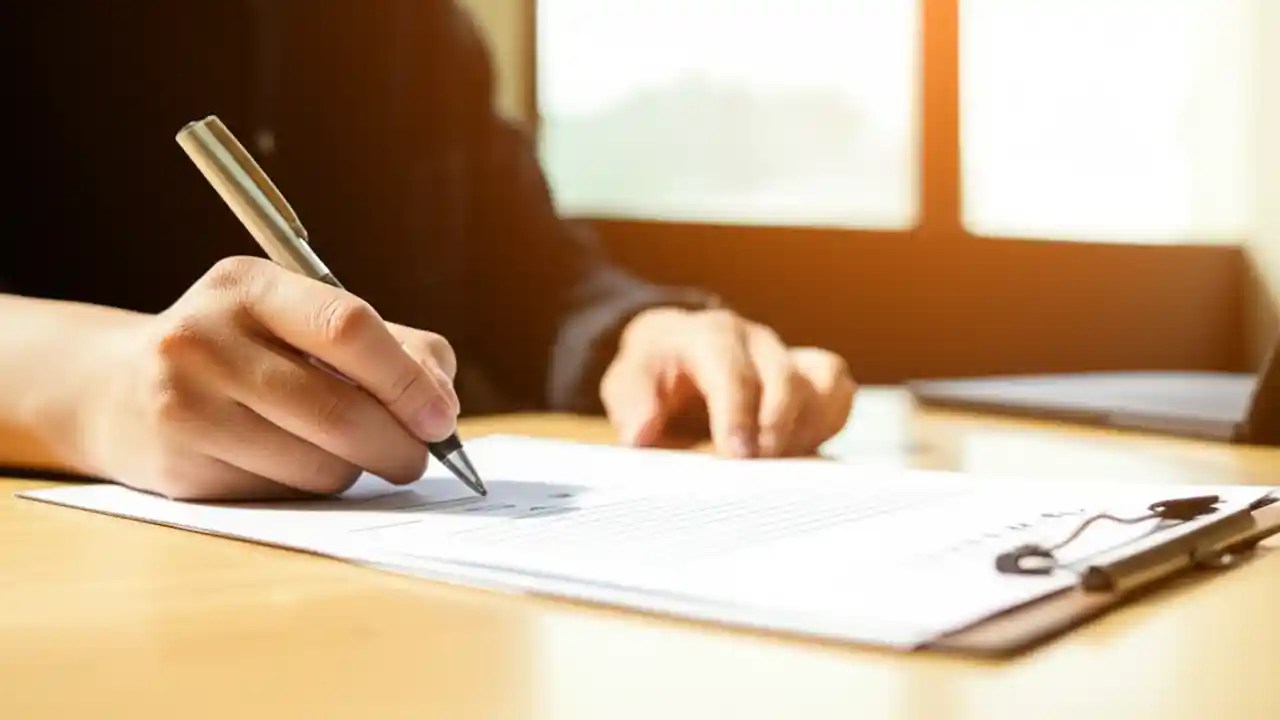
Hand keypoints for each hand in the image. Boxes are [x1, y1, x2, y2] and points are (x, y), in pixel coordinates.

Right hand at [74, 257, 458, 499]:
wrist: (121, 390)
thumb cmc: (247, 351)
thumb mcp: (305, 320)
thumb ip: (392, 345)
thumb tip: (442, 402)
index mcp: (248, 284)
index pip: (348, 326)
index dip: (407, 379)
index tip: (442, 418)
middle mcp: (205, 338)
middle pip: (339, 409)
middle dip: (398, 444)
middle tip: (419, 456)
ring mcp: (185, 404)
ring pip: (318, 464)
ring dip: (355, 469)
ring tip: (344, 452)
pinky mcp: (179, 467)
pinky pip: (284, 495)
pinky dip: (310, 489)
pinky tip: (288, 463)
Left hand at [600, 307, 855, 456]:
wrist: (677, 349)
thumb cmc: (655, 373)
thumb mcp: (628, 383)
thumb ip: (631, 405)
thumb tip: (642, 433)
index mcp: (708, 336)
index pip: (731, 369)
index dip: (737, 413)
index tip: (737, 455)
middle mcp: (755, 340)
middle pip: (783, 377)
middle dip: (775, 426)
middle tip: (758, 468)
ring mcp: (787, 354)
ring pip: (821, 381)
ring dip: (806, 428)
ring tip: (781, 465)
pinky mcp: (810, 372)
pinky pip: (838, 390)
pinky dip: (829, 422)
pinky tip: (802, 452)